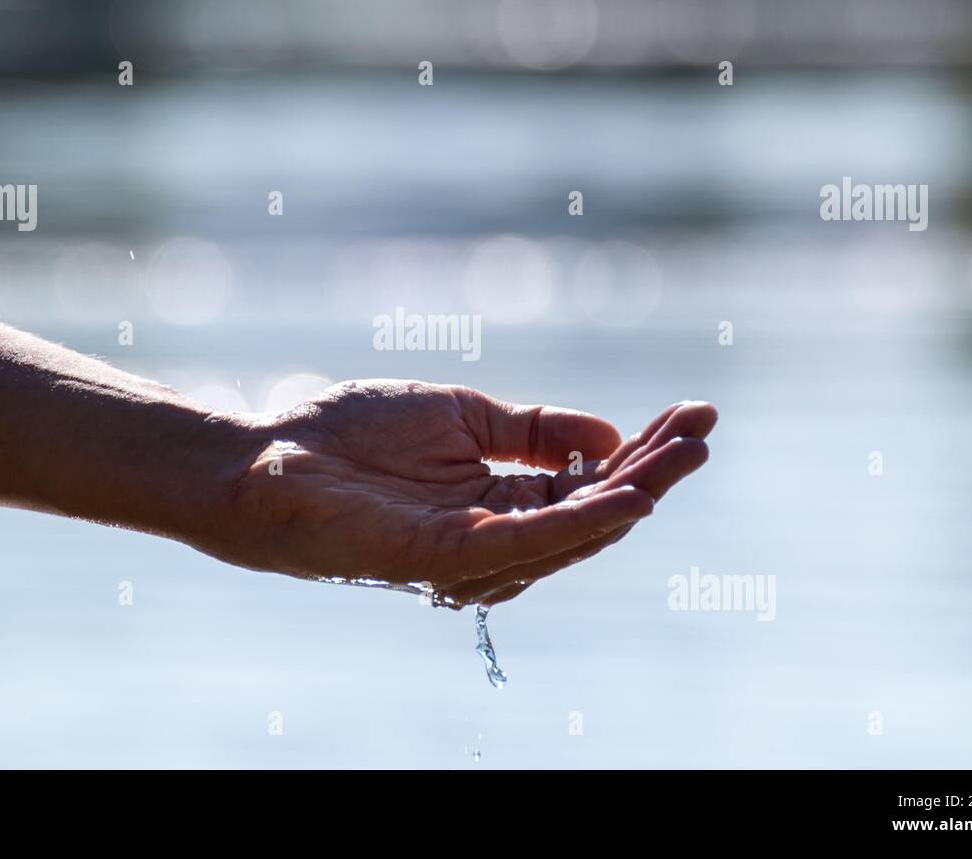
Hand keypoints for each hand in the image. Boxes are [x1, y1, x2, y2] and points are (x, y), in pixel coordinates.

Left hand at [214, 380, 716, 606]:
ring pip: (571, 533)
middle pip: (593, 512)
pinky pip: (525, 548)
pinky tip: (628, 499)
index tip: (694, 412)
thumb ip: (534, 431)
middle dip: (654, 471)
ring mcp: (471, 552)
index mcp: (501, 501)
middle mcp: (496, 536)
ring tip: (682, 454)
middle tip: (706, 429)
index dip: (642, 450)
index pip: (588, 483)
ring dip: (633, 493)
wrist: (265, 457)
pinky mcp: (442, 558)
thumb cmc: (351, 435)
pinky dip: (580, 525)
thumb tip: (608, 434)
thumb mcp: (462, 415)